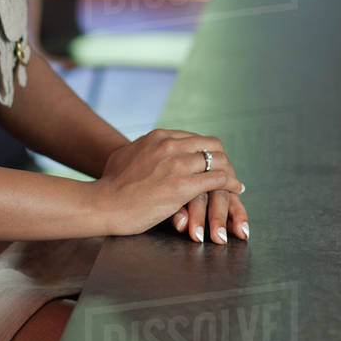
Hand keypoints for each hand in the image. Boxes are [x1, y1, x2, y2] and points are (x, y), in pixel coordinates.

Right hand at [94, 126, 244, 236]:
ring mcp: (177, 164)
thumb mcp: (125, 155)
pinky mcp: (183, 185)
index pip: (194, 137)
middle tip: (227, 172)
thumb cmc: (110, 185)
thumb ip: (141, 149)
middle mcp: (170, 145)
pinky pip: (219, 179)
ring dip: (231, 171)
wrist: (103, 203)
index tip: (211, 162)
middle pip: (211, 144)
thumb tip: (143, 150)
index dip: (206, 151)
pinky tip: (236, 190)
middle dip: (223, 159)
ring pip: (219, 160)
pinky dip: (232, 183)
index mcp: (158, 137)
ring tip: (235, 183)